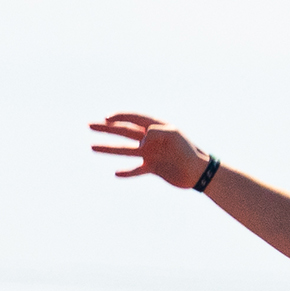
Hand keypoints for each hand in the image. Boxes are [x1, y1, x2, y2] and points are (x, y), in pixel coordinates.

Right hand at [90, 114, 212, 187]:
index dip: (119, 117)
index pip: (133, 118)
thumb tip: (141, 139)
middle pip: (124, 132)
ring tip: (92, 147)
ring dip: (109, 148)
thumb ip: (157, 132)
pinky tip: (116, 173)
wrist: (199, 172)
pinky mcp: (153, 168)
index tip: (106, 118)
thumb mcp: (174, 136)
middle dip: (107, 128)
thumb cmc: (189, 151)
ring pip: (125, 150)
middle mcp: (151, 139)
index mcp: (156, 127)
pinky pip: (136, 170)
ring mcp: (150, 154)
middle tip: (90, 125)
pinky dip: (127, 172)